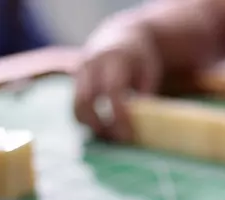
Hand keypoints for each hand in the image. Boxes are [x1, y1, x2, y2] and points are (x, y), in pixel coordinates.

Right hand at [72, 15, 162, 141]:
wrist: (120, 35)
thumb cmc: (140, 58)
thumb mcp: (149, 71)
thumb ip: (144, 94)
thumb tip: (140, 124)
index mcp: (115, 58)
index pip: (112, 90)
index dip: (118, 115)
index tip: (127, 135)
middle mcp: (92, 62)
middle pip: (86, 100)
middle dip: (99, 125)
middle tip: (116, 139)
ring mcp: (79, 70)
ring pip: (76, 106)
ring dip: (90, 125)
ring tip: (109, 135)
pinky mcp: (74, 80)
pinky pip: (75, 105)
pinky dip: (86, 120)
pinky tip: (102, 127)